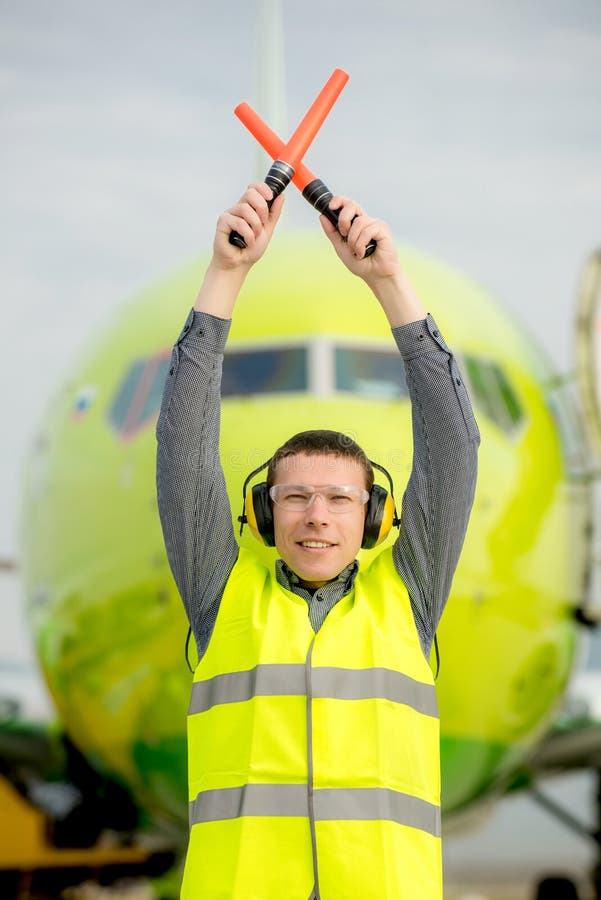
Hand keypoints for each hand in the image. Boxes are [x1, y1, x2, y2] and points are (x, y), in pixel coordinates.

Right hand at [213, 183, 284, 270]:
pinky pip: (238, 221)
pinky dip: (247, 234)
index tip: (270, 197)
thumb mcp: (267, 229)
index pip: (254, 188)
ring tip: (254, 237)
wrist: (239, 265)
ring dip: (255, 226)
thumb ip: (273, 213)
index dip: (262, 188)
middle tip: (262, 223)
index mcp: (249, 207)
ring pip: (245, 208)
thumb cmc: (250, 249)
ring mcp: (229, 214)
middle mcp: (238, 208)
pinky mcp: (222, 222)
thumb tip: (281, 195)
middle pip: (250, 193)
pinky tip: (246, 242)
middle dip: (261, 208)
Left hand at [320, 196, 425, 325]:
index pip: (348, 204)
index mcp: (356, 223)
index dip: (339, 201)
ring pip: (358, 222)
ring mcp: (376, 224)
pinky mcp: (383, 230)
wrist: (375, 276)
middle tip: (344, 234)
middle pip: (352, 205)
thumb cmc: (361, 263)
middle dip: (343, 219)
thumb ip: (332, 232)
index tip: (331, 206)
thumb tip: (322, 216)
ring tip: (357, 252)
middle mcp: (366, 221)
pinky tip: (364, 253)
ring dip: (353, 241)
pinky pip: (367, 231)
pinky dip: (361, 244)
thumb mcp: (341, 247)